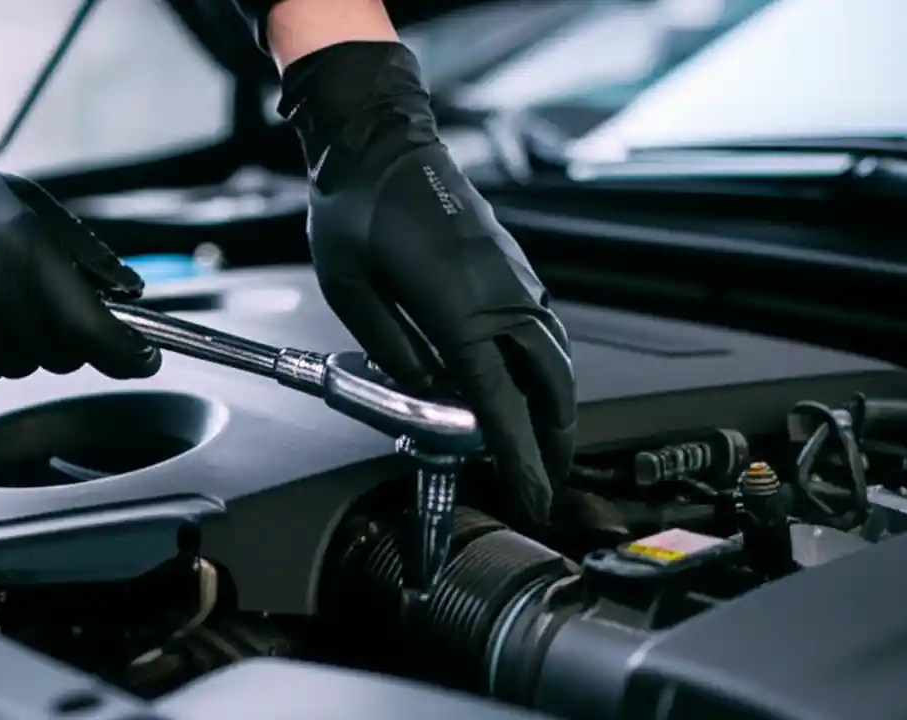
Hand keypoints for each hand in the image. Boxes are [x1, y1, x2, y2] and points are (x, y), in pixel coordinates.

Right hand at [0, 128, 160, 388]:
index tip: (145, 359)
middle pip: (62, 357)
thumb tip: (130, 292)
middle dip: (65, 335)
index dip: (128, 354)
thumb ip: (85, 254)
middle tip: (35, 296)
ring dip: (20, 345)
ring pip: (21, 369)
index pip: (93, 332)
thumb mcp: (29, 204)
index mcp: (23, 254)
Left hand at [286, 43, 575, 527]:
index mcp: (461, 309)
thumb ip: (391, 351)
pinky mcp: (510, 262)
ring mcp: (512, 275)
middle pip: (551, 383)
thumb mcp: (350, 291)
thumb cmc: (357, 206)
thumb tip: (421, 393)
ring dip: (555, 401)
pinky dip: (545, 363)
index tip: (533, 493)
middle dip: (555, 436)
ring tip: (542, 437)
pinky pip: (543, 325)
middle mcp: (501, 294)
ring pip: (556, 354)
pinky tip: (527, 378)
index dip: (518, 456)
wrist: (377, 139)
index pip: (500, 402)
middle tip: (547, 475)